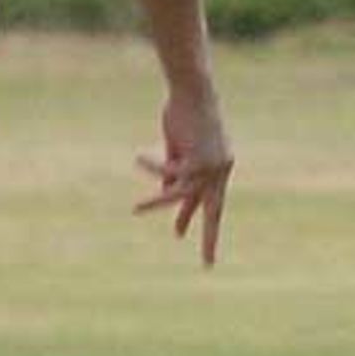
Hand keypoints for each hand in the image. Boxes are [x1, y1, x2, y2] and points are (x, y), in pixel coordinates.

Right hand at [134, 80, 233, 266]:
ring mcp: (211, 167)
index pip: (212, 203)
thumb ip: (178, 170)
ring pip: (181, 195)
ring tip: (134, 209)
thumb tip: (167, 191)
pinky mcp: (197, 159)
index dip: (198, 222)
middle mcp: (220, 172)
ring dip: (157, 203)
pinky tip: (139, 159)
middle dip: (209, 239)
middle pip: (214, 213)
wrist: (193, 91)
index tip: (192, 242)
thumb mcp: (180, 147)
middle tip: (208, 264)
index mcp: (220, 169)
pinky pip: (168, 173)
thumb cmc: (186, 113)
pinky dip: (151, 167)